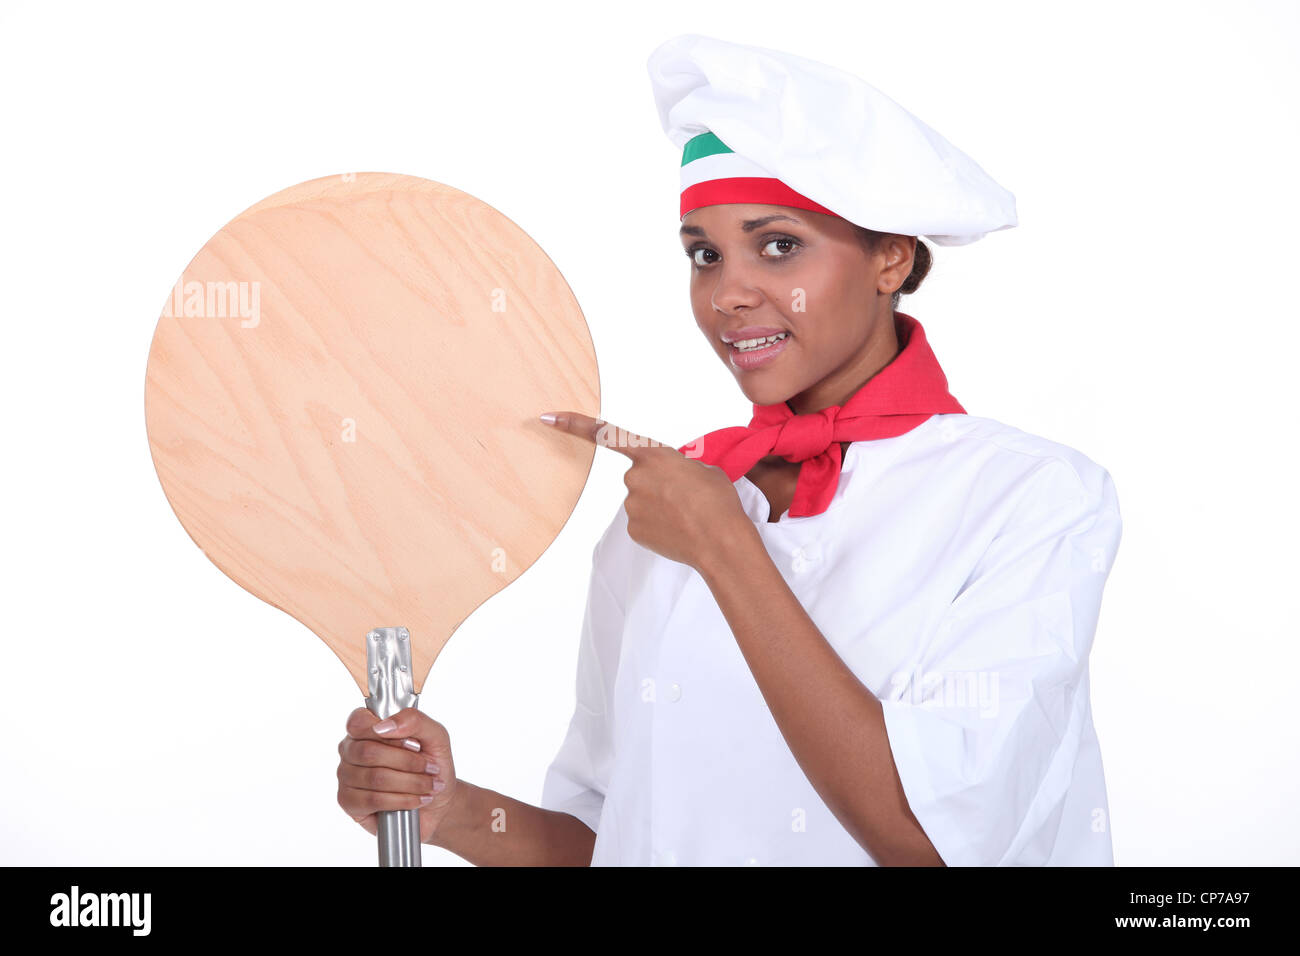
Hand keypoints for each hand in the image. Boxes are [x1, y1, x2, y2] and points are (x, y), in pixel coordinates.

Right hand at [337, 707, 459, 845]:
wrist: (439, 801)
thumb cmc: (432, 763)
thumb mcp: (434, 734)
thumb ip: (413, 720)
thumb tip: (384, 726)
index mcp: (366, 728)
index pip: (358, 721)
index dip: (386, 733)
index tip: (414, 744)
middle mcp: (350, 750)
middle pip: (369, 752)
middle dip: (408, 762)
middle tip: (430, 768)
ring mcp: (346, 776)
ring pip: (374, 778)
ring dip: (411, 783)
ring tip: (429, 786)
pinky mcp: (349, 802)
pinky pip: (373, 800)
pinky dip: (402, 800)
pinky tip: (417, 800)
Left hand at [540, 410, 751, 571]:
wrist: (720, 540)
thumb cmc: (718, 501)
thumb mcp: (703, 470)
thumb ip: (677, 468)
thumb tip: (670, 482)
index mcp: (653, 455)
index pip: (607, 435)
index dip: (574, 425)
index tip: (547, 418)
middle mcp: (634, 478)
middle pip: (639, 477)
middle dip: (658, 485)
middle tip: (686, 497)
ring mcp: (631, 506)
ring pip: (642, 502)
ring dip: (661, 506)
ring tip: (687, 515)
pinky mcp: (633, 530)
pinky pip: (643, 523)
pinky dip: (659, 526)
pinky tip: (677, 530)